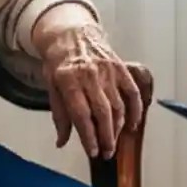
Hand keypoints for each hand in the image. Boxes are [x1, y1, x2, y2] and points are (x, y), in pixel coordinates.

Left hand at [40, 21, 143, 158]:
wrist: (72, 33)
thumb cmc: (59, 62)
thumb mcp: (51, 86)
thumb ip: (59, 114)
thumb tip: (62, 142)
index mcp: (68, 79)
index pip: (81, 114)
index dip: (88, 136)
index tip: (93, 152)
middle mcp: (89, 75)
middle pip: (102, 113)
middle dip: (106, 137)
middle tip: (106, 153)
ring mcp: (107, 70)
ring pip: (118, 105)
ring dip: (118, 128)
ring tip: (113, 142)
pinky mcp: (120, 67)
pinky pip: (132, 92)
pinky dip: (135, 110)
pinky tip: (131, 125)